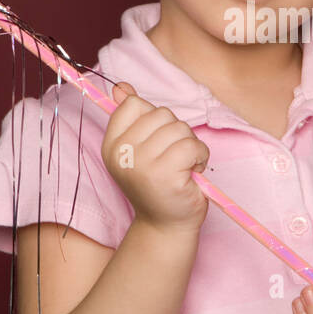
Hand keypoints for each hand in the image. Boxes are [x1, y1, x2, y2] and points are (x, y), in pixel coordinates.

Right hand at [102, 82, 209, 234]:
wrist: (166, 225)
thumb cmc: (157, 185)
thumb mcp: (138, 150)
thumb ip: (131, 117)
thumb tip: (121, 87)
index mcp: (111, 145)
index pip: (134, 104)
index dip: (154, 120)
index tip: (156, 143)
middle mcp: (122, 154)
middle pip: (162, 114)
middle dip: (176, 133)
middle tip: (173, 159)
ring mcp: (142, 164)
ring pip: (180, 128)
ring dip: (191, 145)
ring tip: (184, 166)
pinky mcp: (165, 175)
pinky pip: (193, 146)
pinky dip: (201, 157)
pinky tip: (193, 173)